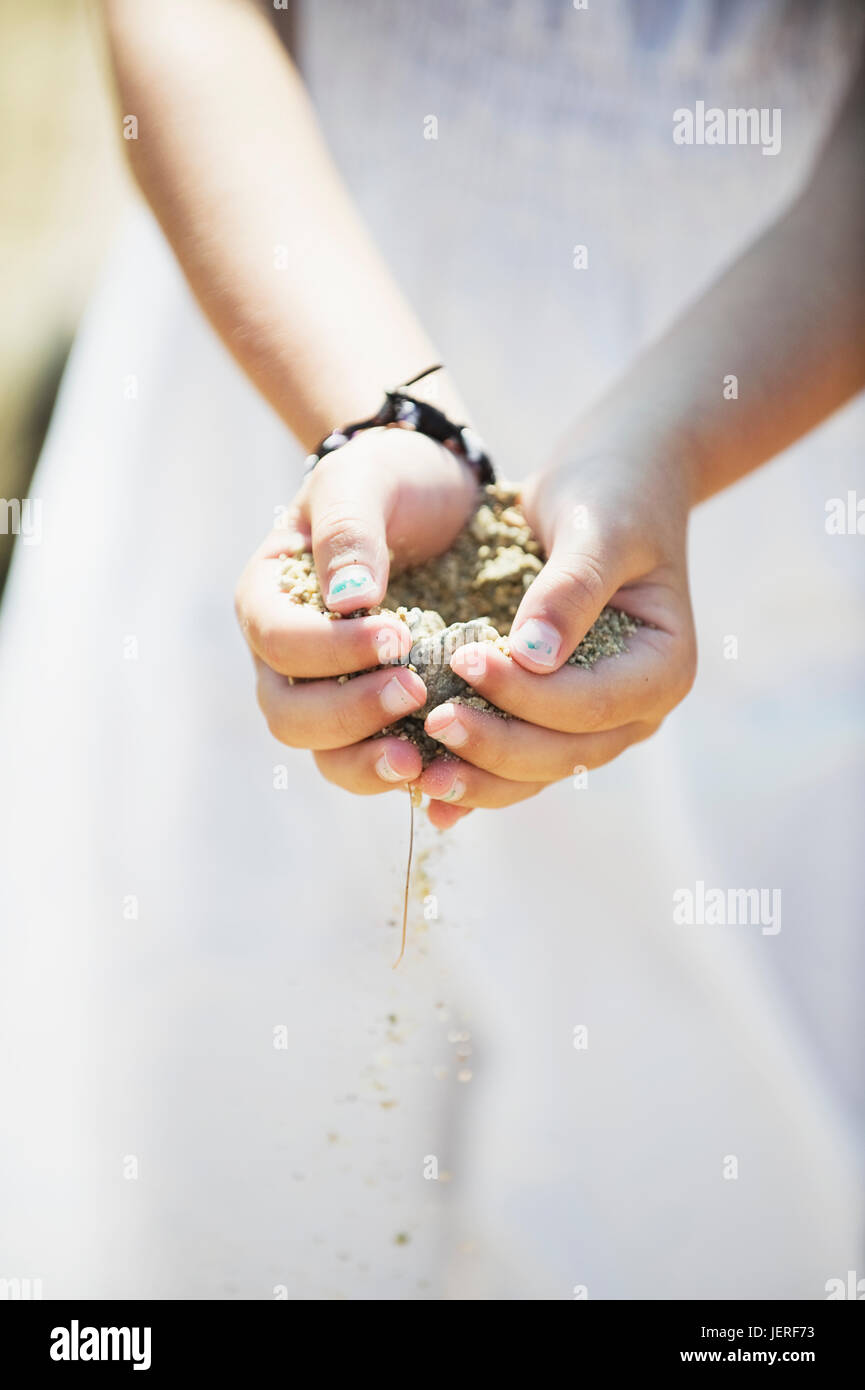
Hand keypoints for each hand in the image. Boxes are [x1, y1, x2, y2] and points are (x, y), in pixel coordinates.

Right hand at [235, 426, 478, 789]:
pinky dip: (403, 774)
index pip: (277, 641)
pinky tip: (443, 771)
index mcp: (268, 597)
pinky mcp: (375, 716)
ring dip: (368, 763)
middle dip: (349, 712)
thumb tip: (348, 600)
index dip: (329, 649)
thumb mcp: (363, 481)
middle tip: (416, 692)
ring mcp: (327, 692)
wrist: (436, 493)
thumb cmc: (389, 478)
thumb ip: (349, 533)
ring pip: (325, 752)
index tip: (398, 635)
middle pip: (290, 713)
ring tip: (421, 761)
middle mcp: (285, 657)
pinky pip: (373, 760)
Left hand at [417, 449, 697, 827]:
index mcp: (663, 668)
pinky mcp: (555, 721)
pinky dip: (476, 779)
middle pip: (564, 751)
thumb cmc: (610, 497)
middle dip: (496, 744)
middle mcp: (635, 710)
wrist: (607, 487)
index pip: (590, 703)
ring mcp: (596, 724)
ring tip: (420, 776)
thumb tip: (533, 657)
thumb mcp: (598, 529)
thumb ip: (570, 590)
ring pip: (537, 771)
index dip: (526, 694)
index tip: (465, 661)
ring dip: (480, 779)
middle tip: (432, 722)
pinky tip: (428, 795)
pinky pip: (517, 764)